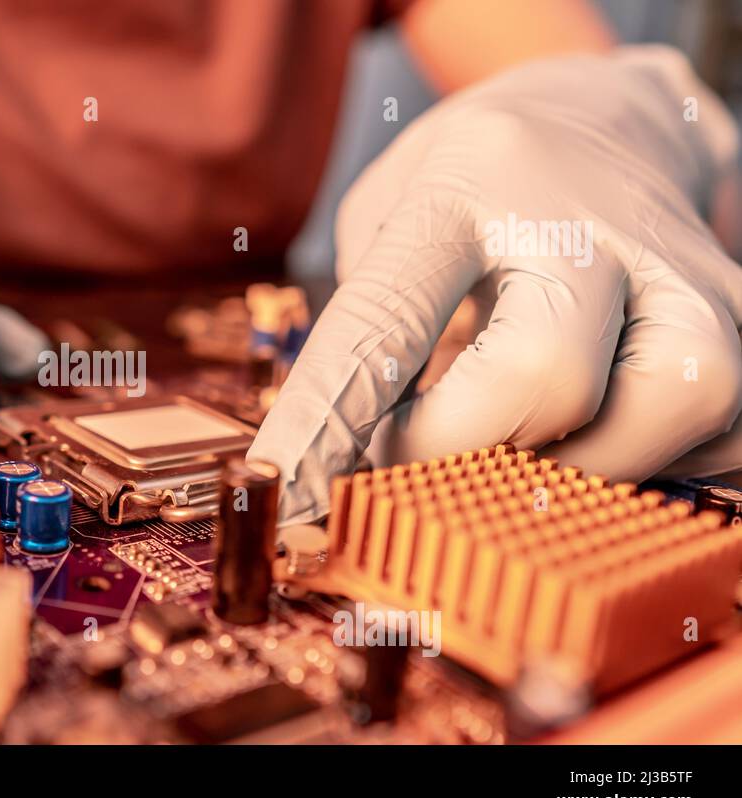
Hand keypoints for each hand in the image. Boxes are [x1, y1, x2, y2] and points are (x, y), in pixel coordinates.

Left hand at [250, 46, 741, 524]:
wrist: (611, 118)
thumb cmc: (478, 183)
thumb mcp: (388, 211)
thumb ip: (367, 322)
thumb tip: (352, 462)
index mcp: (465, 190)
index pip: (386, 317)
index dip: (330, 420)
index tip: (290, 490)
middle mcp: (583, 225)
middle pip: (542, 375)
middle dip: (460, 453)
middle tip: (410, 462)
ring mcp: (679, 268)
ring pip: (656, 408)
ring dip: (566, 471)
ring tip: (511, 450)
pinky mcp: (741, 312)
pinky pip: (716, 430)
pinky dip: (642, 466)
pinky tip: (591, 439)